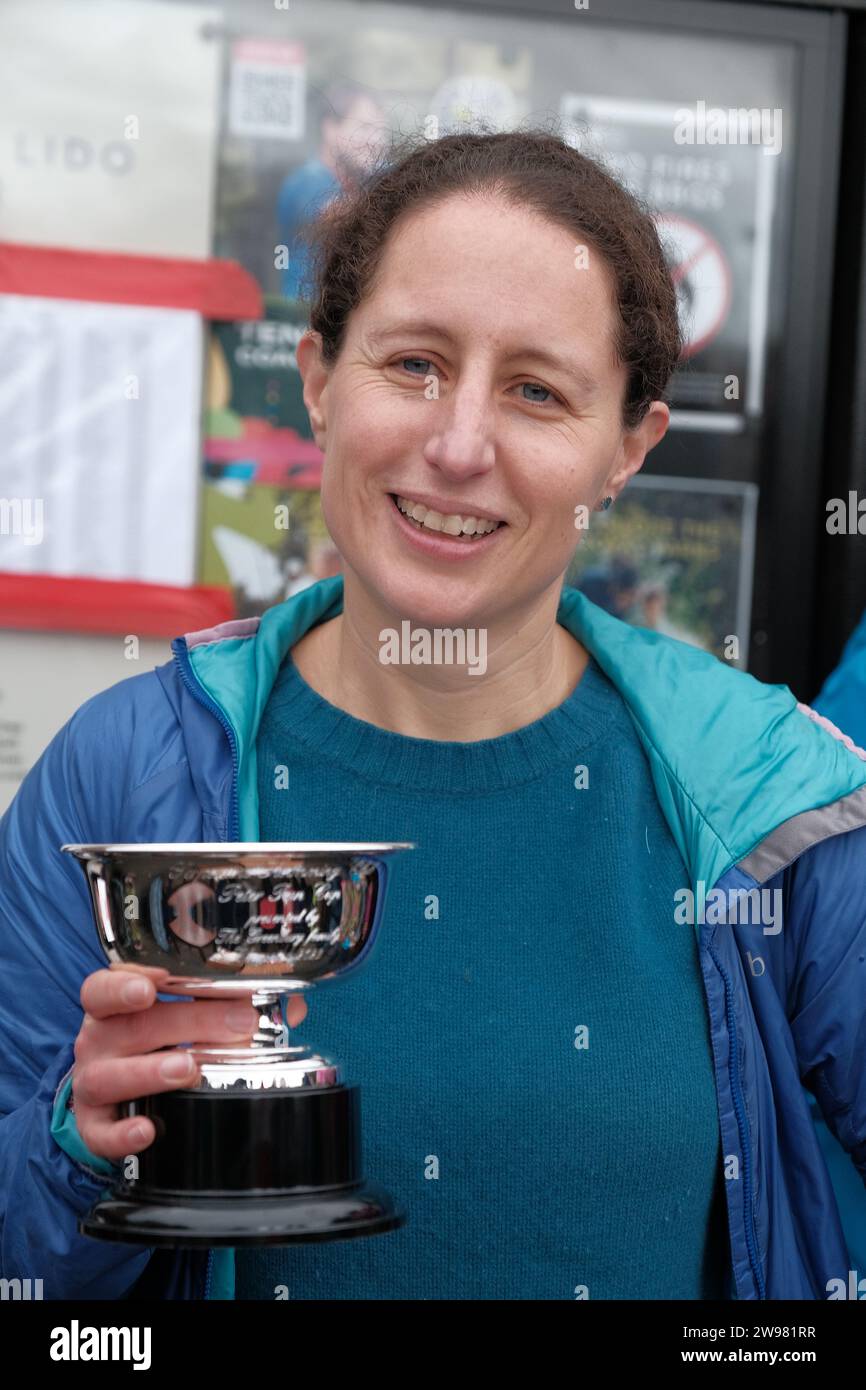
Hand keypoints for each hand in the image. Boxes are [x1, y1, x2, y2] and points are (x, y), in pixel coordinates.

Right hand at [72, 966, 306, 1160]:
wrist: (117, 1095)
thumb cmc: (156, 1043)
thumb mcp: (187, 1017)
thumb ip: (236, 1006)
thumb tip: (290, 1007)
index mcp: (115, 1005)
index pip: (103, 988)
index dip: (123, 985)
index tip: (153, 984)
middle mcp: (98, 1040)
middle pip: (127, 1027)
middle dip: (182, 1023)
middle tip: (234, 1024)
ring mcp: (91, 1083)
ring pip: (107, 1076)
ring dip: (149, 1072)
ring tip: (187, 1069)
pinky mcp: (94, 1125)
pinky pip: (100, 1133)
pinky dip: (122, 1134)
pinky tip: (148, 1130)